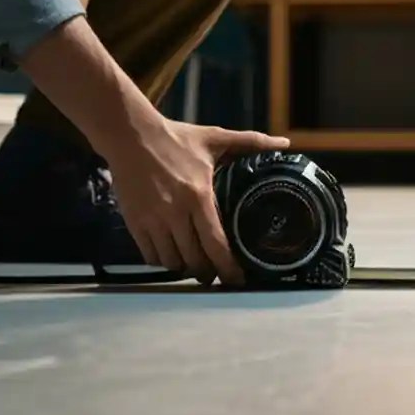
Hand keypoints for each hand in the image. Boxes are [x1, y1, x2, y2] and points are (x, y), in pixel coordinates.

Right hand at [101, 118, 289, 284]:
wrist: (130, 134)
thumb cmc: (175, 138)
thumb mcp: (215, 138)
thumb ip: (251, 142)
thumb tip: (284, 143)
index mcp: (199, 196)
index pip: (215, 243)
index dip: (228, 267)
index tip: (237, 279)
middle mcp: (175, 212)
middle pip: (194, 260)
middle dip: (207, 273)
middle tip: (216, 275)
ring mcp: (153, 220)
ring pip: (172, 261)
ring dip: (185, 268)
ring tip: (194, 265)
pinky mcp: (134, 222)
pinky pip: (150, 256)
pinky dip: (162, 261)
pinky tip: (171, 255)